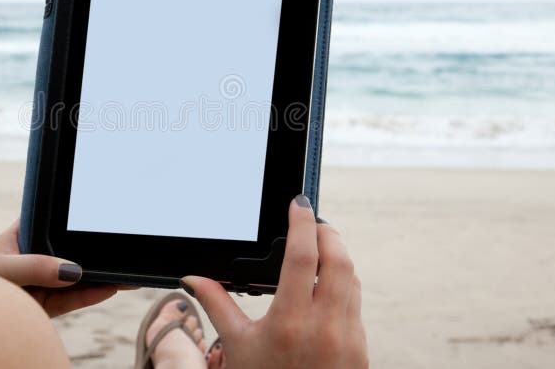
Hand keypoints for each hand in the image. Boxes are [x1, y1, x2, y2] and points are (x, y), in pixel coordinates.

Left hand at [0, 219, 117, 316]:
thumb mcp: (0, 269)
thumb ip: (34, 267)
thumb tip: (72, 270)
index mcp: (24, 233)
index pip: (56, 220)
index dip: (79, 217)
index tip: (105, 215)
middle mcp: (37, 255)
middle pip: (73, 250)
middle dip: (97, 250)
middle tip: (124, 249)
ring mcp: (42, 281)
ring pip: (77, 276)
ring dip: (101, 275)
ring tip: (128, 274)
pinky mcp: (43, 304)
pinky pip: (72, 299)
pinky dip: (90, 295)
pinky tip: (111, 288)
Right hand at [182, 196, 367, 367]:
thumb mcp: (236, 345)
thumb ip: (216, 303)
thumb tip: (193, 276)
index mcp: (290, 321)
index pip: (304, 255)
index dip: (303, 222)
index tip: (299, 204)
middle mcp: (326, 327)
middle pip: (339, 258)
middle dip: (328, 233)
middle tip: (312, 223)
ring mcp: (349, 339)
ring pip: (352, 279)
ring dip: (337, 258)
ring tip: (317, 251)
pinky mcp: (361, 350)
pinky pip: (356, 304)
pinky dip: (343, 285)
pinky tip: (324, 288)